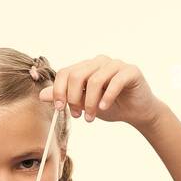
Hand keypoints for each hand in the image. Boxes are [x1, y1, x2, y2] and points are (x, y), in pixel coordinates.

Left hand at [38, 55, 165, 129]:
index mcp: (87, 67)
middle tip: (77, 116)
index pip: (65, 72)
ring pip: (95, 79)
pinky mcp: (131, 71)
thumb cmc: (111, 106)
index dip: (59, 91)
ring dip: (90, 102)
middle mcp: (100, 62)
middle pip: (77, 75)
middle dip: (74, 98)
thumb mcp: (84, 103)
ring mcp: (116, 64)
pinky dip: (107, 97)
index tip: (60, 109)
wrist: (138, 112)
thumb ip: (65, 97)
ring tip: (91, 117)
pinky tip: (104, 108)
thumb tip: (42, 95)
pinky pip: (115, 82)